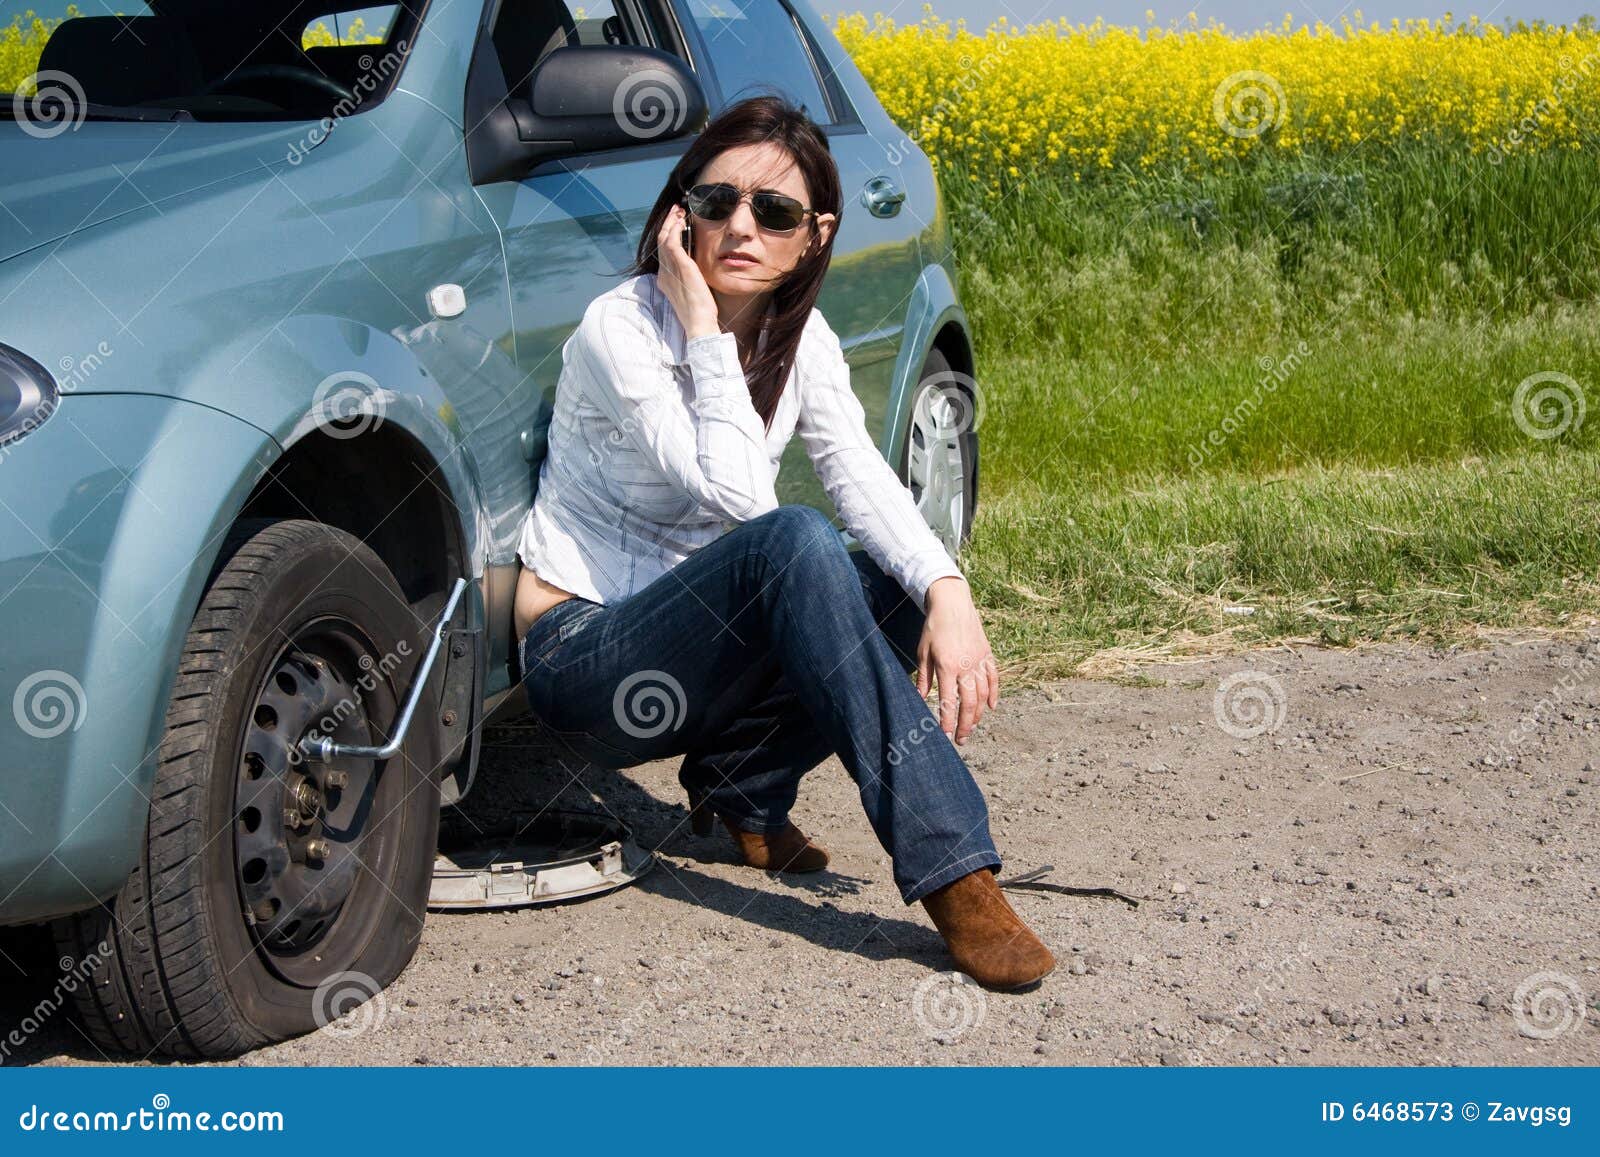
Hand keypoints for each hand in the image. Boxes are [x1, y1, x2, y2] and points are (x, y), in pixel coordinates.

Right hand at [657, 204, 719, 339]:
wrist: (698, 323)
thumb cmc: (699, 312)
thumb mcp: (691, 292)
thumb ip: (689, 279)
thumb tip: (696, 269)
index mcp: (664, 279)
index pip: (662, 252)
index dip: (668, 235)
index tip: (676, 224)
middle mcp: (663, 273)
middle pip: (660, 241)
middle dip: (668, 223)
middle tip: (676, 211)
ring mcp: (669, 269)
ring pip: (664, 238)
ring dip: (671, 222)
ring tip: (679, 211)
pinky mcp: (680, 266)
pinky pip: (672, 241)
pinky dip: (676, 229)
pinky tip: (682, 222)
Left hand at [915, 577, 998, 744]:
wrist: (952, 604)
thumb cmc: (934, 628)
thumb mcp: (923, 652)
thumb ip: (924, 678)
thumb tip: (920, 699)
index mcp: (947, 666)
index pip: (949, 701)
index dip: (947, 721)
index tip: (945, 735)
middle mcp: (966, 666)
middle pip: (969, 702)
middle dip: (965, 724)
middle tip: (960, 739)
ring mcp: (979, 660)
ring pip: (983, 694)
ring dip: (978, 714)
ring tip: (972, 727)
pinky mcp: (987, 654)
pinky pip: (994, 678)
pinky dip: (994, 694)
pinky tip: (991, 707)